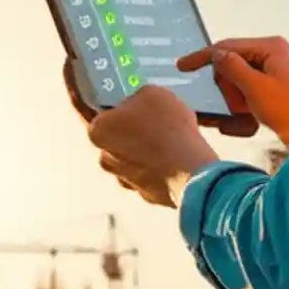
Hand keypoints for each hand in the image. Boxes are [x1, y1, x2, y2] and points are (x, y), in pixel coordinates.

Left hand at [86, 85, 218, 207]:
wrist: (190, 169)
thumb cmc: (166, 129)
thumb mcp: (153, 93)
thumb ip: (139, 97)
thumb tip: (141, 101)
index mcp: (98, 131)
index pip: (104, 115)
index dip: (123, 109)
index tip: (137, 107)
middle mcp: (106, 158)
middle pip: (119, 139)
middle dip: (136, 132)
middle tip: (158, 122)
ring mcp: (126, 180)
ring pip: (136, 160)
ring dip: (150, 152)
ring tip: (173, 141)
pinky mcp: (147, 195)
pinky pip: (153, 176)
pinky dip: (163, 169)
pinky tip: (179, 158)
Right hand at [177, 37, 288, 146]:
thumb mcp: (256, 88)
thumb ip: (233, 68)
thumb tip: (216, 55)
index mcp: (271, 47)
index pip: (227, 46)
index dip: (203, 57)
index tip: (182, 66)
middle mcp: (272, 54)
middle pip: (232, 65)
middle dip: (228, 88)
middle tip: (237, 107)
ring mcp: (273, 70)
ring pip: (237, 82)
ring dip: (236, 101)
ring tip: (246, 115)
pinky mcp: (273, 87)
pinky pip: (248, 93)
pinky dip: (244, 107)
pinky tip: (248, 122)